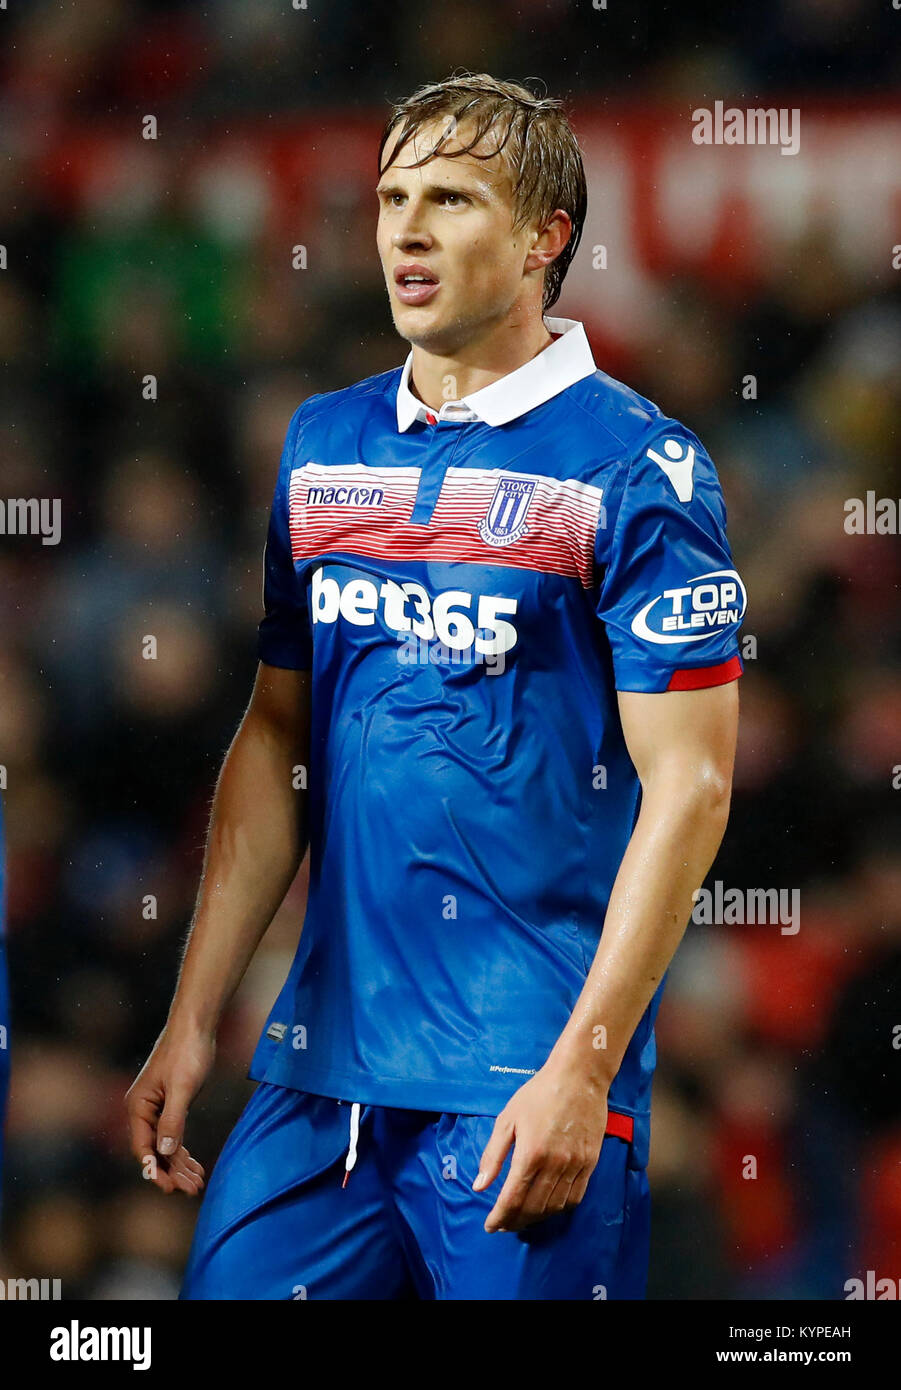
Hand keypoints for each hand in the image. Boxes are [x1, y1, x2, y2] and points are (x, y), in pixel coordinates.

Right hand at [125, 1026, 213, 1195]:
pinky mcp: (170, 1103)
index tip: (171, 1189)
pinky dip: (183, 1151)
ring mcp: (156, 1107)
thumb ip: (173, 1121)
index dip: (156, 1171)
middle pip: (154, 1151)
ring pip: (164, 1145)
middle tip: (193, 1190)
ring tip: (197, 1183)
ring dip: (179, 1165)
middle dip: (172, 1172)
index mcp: (138, 1107)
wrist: (196, 1025)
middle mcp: (142, 1109)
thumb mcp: (183, 1088)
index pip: (142, 1149)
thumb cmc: (188, 1052)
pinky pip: (172, 1134)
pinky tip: (194, 1164)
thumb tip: (163, 1153)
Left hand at [474, 1061, 607, 1232]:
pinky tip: (548, 1206)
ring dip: (536, 1218)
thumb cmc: (537, 1094)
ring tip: (522, 1218)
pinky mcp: (590, 1163)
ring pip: (554, 1206)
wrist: (578, 1077)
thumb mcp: (507, 1119)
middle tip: (503, 1224)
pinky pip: (575, 1197)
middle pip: (533, 1207)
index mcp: (530, 1153)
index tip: (490, 1226)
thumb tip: (479, 1186)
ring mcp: (575, 1165)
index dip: (499, 1217)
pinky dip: (559, 1208)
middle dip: (515, 1221)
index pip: (512, 1198)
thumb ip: (493, 1155)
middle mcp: (554, 1164)